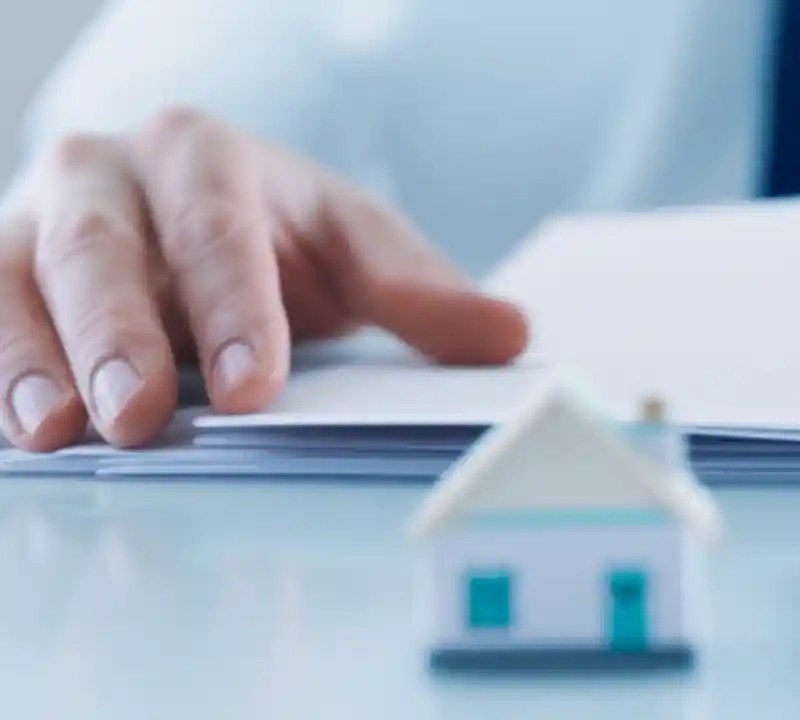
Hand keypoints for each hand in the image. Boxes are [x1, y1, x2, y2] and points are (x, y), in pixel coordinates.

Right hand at [0, 107, 527, 450]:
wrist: (196, 219)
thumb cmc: (281, 238)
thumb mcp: (355, 252)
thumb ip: (422, 293)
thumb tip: (512, 336)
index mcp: (204, 156)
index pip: (217, 226)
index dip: (234, 305)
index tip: (255, 386)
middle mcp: (109, 176)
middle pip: (101, 247)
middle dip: (119, 334)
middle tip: (141, 414)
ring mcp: (38, 223)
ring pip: (17, 279)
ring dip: (33, 358)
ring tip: (59, 430)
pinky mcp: (0, 276)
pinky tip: (20, 430)